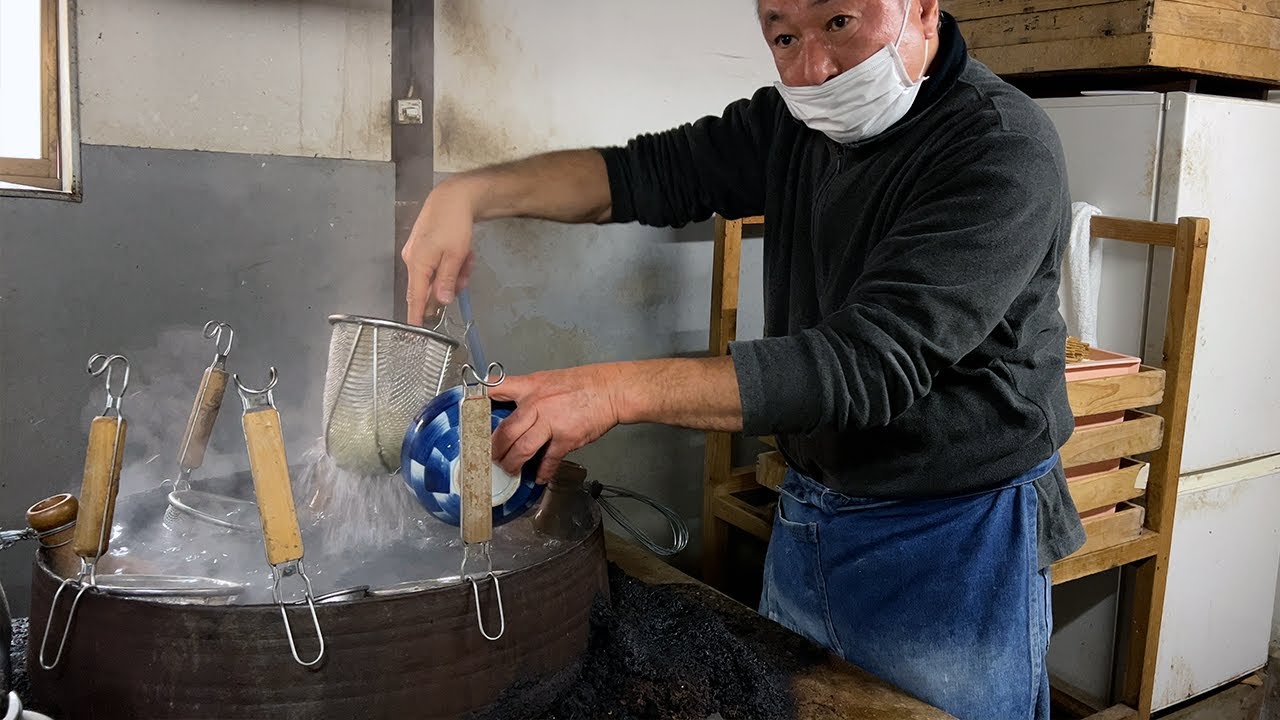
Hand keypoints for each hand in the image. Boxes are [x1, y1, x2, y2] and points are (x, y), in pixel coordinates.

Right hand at [402, 179, 479, 324]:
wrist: (453, 196)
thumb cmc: (454, 225)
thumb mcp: (456, 255)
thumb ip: (447, 281)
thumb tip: (441, 302)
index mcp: (417, 265)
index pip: (415, 298)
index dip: (417, 317)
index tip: (416, 333)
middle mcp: (412, 261)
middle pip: (429, 288)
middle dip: (449, 286)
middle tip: (465, 274)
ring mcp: (417, 253)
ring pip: (438, 276)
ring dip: (455, 272)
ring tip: (467, 258)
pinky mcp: (424, 247)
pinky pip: (438, 264)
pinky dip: (452, 262)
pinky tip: (463, 252)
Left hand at [488, 364, 624, 482]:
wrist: (610, 390)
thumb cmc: (583, 384)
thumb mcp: (549, 379)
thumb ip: (529, 392)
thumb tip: (514, 407)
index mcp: (531, 387)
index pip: (497, 389)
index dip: (480, 401)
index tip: (470, 415)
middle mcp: (537, 405)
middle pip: (506, 431)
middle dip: (495, 449)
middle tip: (490, 457)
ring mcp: (551, 423)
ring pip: (522, 449)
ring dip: (512, 463)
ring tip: (509, 469)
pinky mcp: (566, 439)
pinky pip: (549, 460)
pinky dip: (543, 471)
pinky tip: (538, 477)